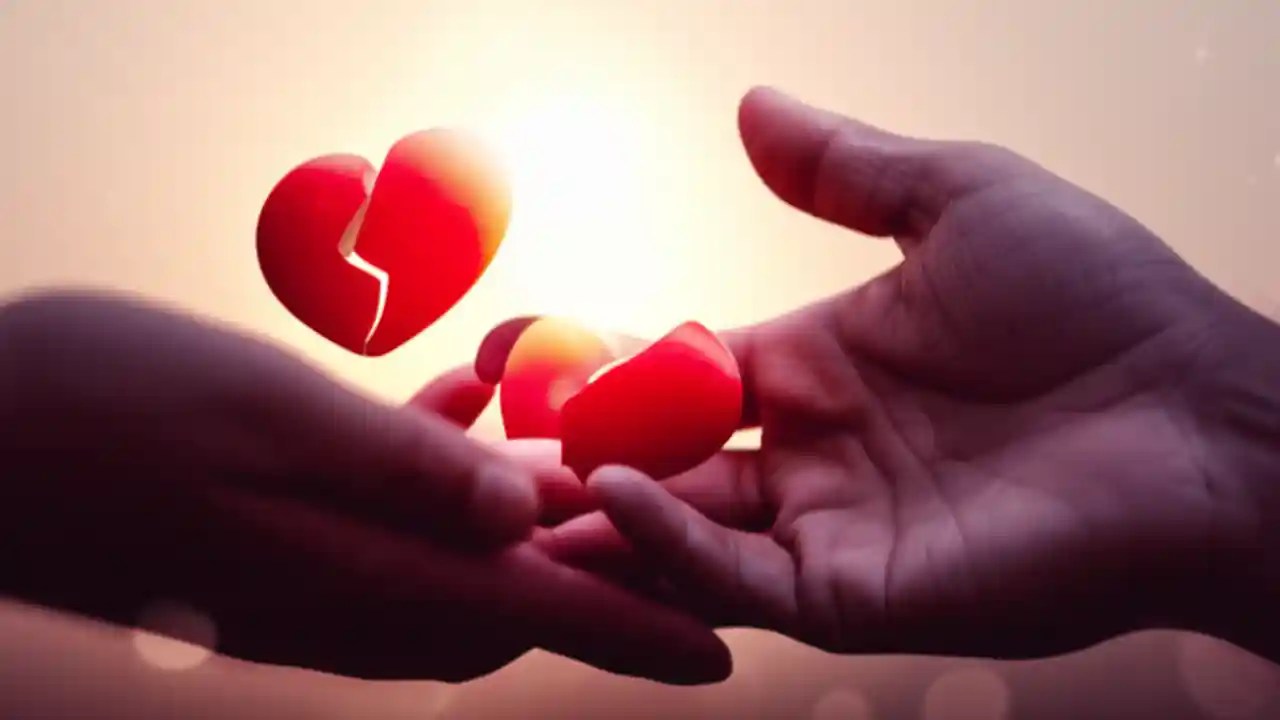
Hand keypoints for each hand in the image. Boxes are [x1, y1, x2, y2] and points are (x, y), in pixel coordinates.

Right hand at [0, 291, 729, 682]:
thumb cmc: (109, 406)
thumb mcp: (273, 412)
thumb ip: (408, 468)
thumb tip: (524, 513)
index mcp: (365, 572)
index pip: (541, 615)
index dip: (637, 632)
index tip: (720, 657)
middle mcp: (345, 603)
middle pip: (511, 600)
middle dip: (587, 560)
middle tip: (641, 496)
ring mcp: (304, 593)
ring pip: (454, 567)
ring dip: (511, 511)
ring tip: (542, 427)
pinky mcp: (270, 565)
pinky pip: (387, 539)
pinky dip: (434, 483)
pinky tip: (441, 406)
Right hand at [556, 88, 1279, 660]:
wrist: (1204, 420)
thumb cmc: (1101, 302)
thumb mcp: (956, 201)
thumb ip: (843, 168)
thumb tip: (748, 107)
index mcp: (816, 364)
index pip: (674, 366)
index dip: (594, 356)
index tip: (511, 340)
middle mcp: (806, 452)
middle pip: (658, 453)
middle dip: (567, 445)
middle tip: (473, 429)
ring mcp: (824, 527)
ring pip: (677, 527)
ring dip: (594, 505)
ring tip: (507, 481)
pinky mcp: (853, 592)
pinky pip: (736, 573)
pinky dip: (668, 542)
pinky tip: (617, 492)